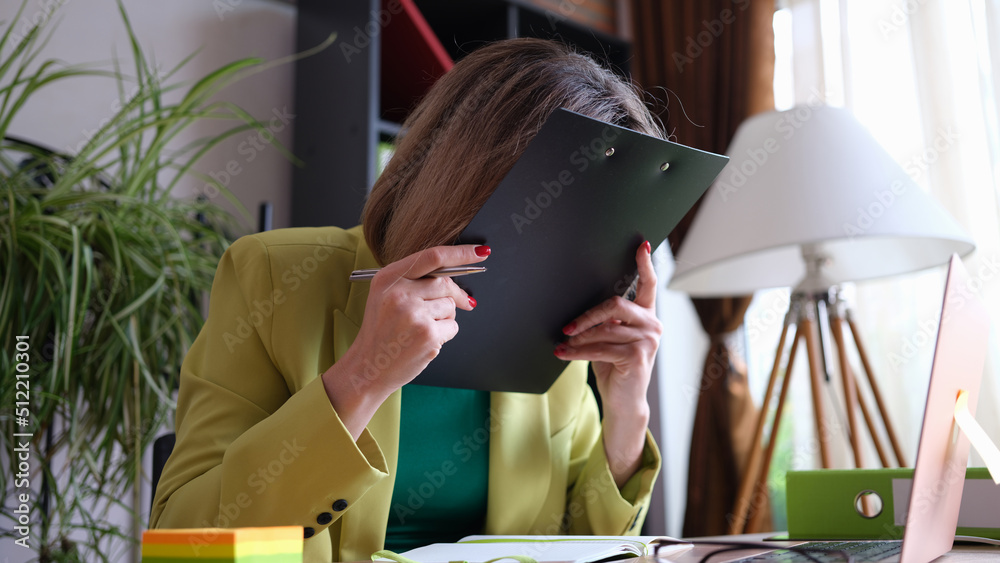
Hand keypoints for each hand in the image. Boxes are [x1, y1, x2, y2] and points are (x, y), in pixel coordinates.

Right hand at [322, 244, 489, 439]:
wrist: (368, 367)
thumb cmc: (380, 331)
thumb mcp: (384, 296)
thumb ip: (413, 280)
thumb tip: (454, 275)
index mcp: (388, 278)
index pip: (432, 257)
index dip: (461, 252)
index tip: (481, 251)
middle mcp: (400, 293)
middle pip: (445, 283)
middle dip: (458, 294)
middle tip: (466, 302)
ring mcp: (415, 315)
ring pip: (451, 306)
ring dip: (445, 317)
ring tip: (423, 328)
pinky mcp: (428, 335)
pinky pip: (452, 326)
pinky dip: (445, 333)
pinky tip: (426, 340)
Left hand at [555, 241, 660, 485]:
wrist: (623, 401)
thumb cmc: (613, 367)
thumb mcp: (609, 339)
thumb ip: (605, 321)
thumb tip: (580, 308)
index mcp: (647, 316)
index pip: (649, 285)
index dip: (645, 264)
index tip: (641, 245)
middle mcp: (652, 325)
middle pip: (616, 305)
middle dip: (587, 315)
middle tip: (568, 326)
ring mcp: (648, 341)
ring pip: (604, 330)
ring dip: (578, 339)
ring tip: (562, 343)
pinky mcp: (637, 357)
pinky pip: (599, 349)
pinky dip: (577, 352)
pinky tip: (562, 353)